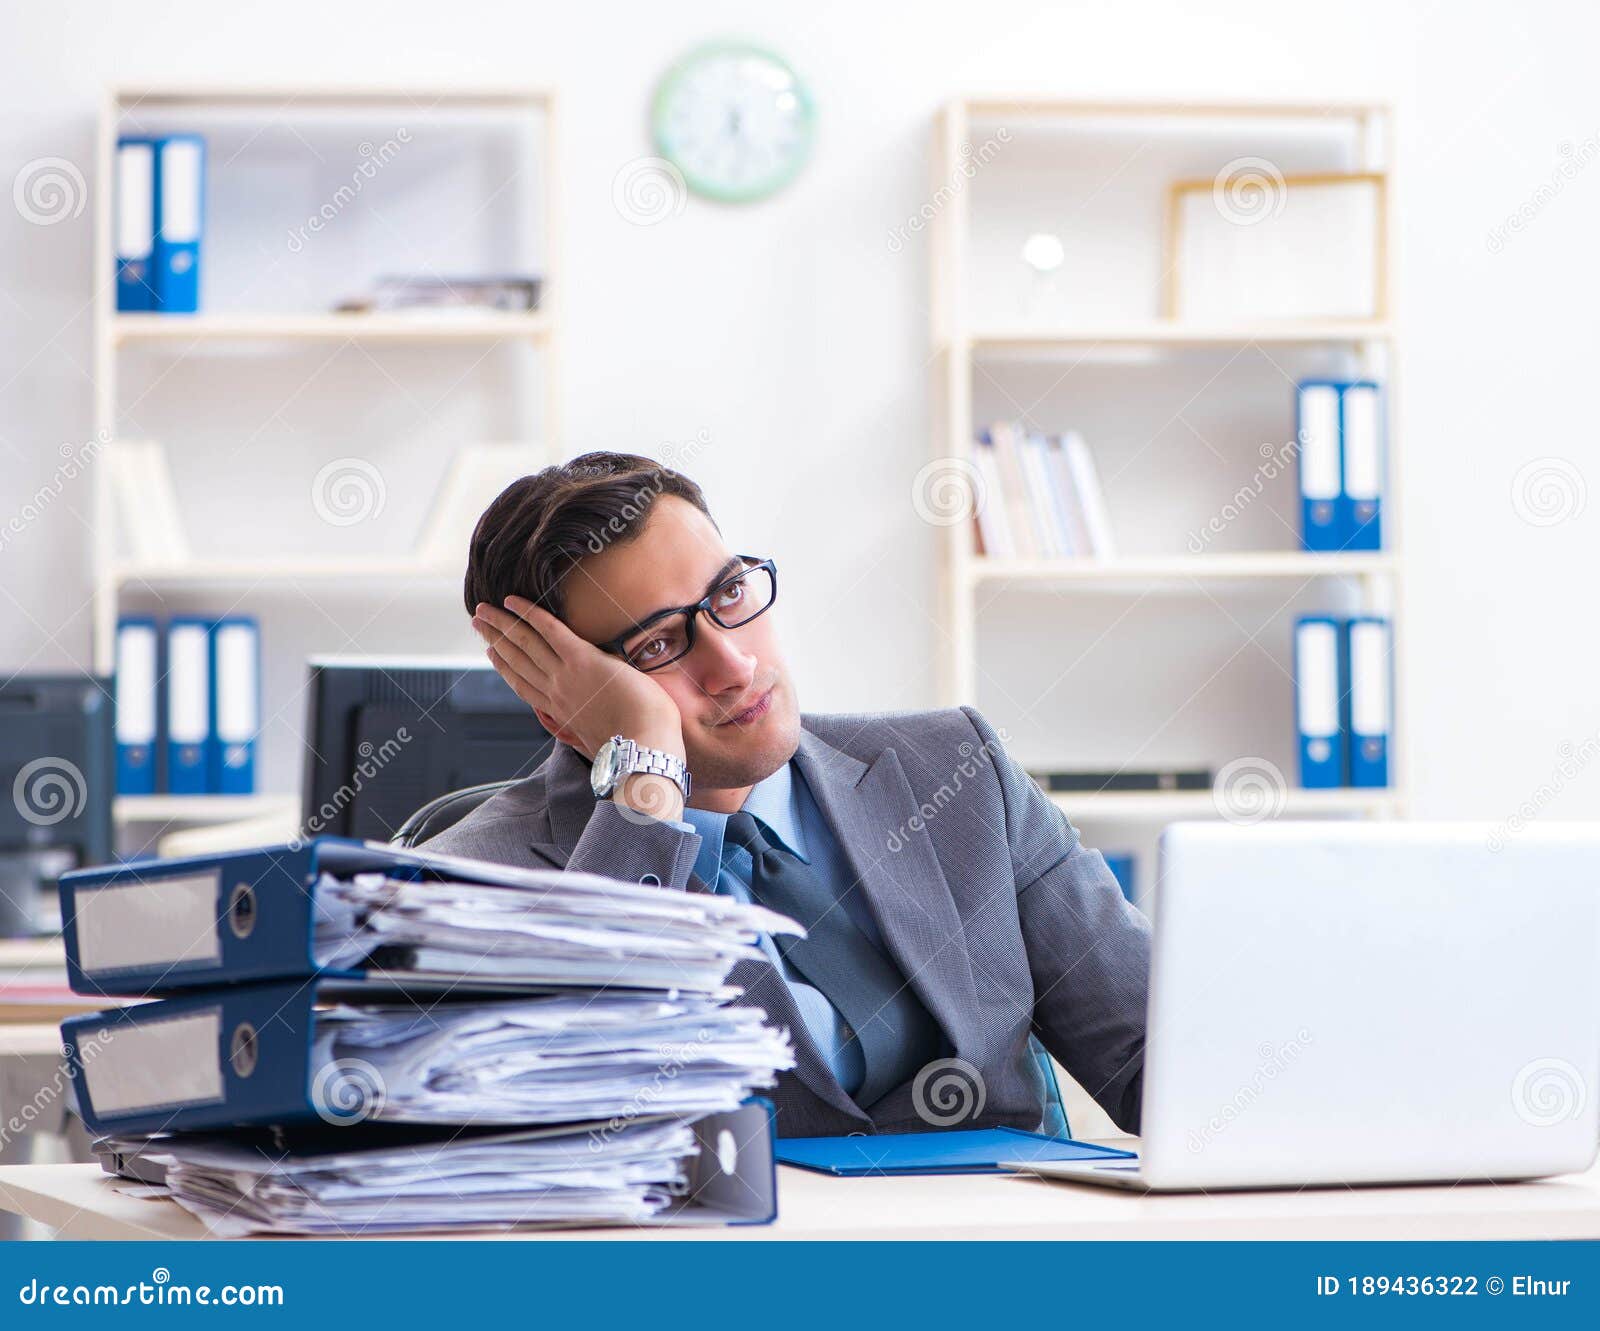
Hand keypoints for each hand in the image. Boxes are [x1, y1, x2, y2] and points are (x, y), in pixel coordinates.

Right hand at [471, 596, 683, 765]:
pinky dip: (530, 614)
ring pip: (525, 644)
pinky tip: (513, 601)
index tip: (492, 653)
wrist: (645, 749)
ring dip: (501, 624)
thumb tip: (598, 736)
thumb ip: (593, 733)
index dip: (506, 667)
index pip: (526, 685)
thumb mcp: (605, 743)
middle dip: (495, 640)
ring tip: (482, 610)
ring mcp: (566, 677)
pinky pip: (550, 631)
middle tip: (478, 622)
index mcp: (563, 712)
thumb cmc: (636, 748)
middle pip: (517, 662)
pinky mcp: (584, 660)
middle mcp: (557, 693)